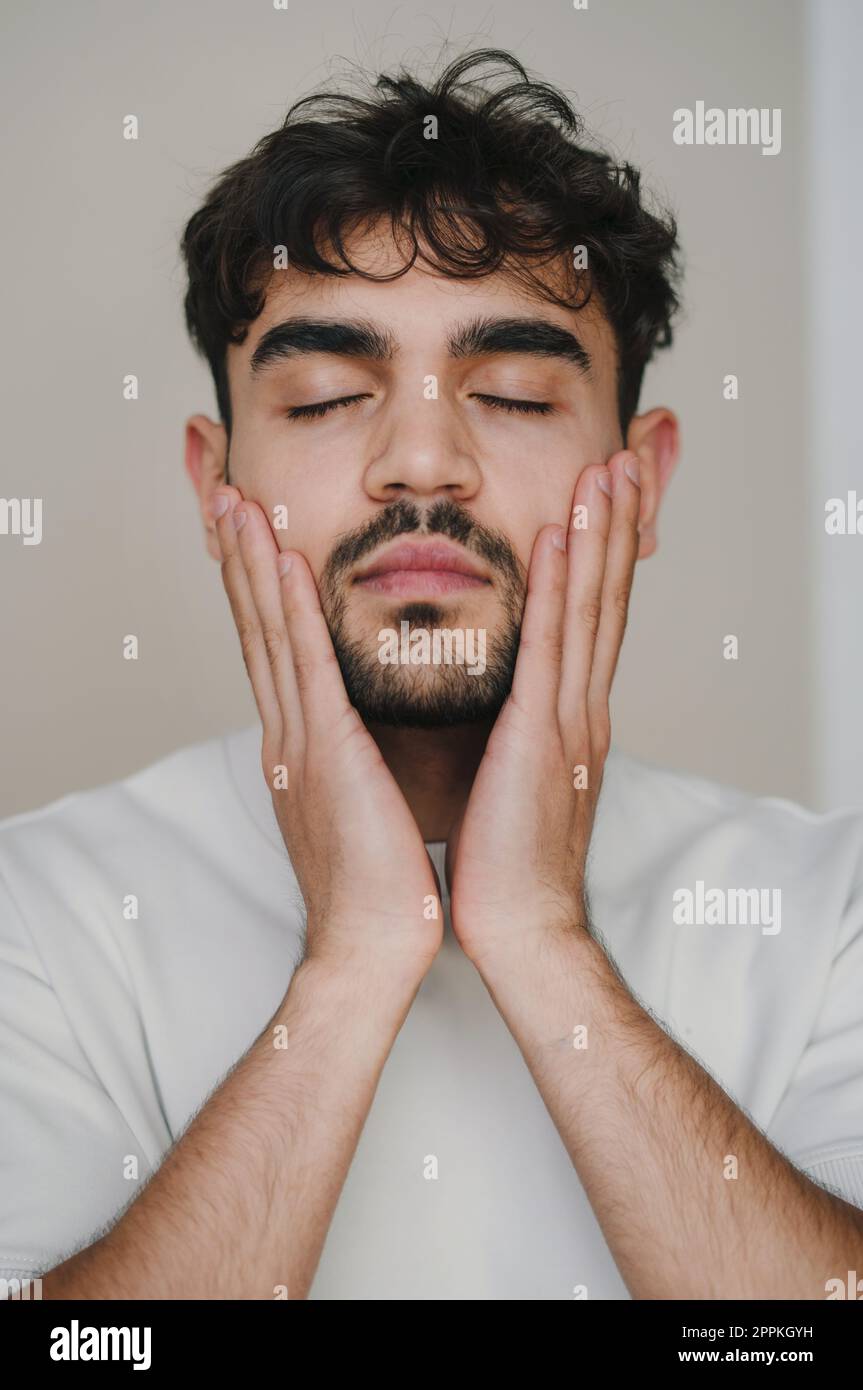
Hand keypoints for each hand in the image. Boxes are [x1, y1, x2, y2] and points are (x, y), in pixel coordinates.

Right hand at [213, 487, 442, 977]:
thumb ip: (350, 754)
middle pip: (258, 628)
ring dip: (253, 565)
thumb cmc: (380, 882)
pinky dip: (291, 614)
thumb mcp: (359, 801)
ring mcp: (301, 742)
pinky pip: (308, 669)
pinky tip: (283, 564)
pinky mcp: (327, 755)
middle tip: (224, 493)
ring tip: (239, 503)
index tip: (252, 531)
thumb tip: (356, 727)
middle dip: (240, 558)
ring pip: (271, 634)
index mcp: (301, 745)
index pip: (274, 647)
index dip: (257, 585)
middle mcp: (289, 733)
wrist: (374, 945)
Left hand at [445, 451, 640, 966]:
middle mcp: (580, 710)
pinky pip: (550, 648)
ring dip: (597, 536)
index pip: (592, 621)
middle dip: (614, 528)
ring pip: (587, 610)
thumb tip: (504, 703)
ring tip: (604, 472)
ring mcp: (567, 721)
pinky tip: (560, 538)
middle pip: (603, 601)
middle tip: (621, 460)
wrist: (518, 927)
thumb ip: (519, 731)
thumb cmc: (506, 862)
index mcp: (570, 719)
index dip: (601, 558)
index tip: (602, 501)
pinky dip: (559, 589)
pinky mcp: (541, 738)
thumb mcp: (516, 779)